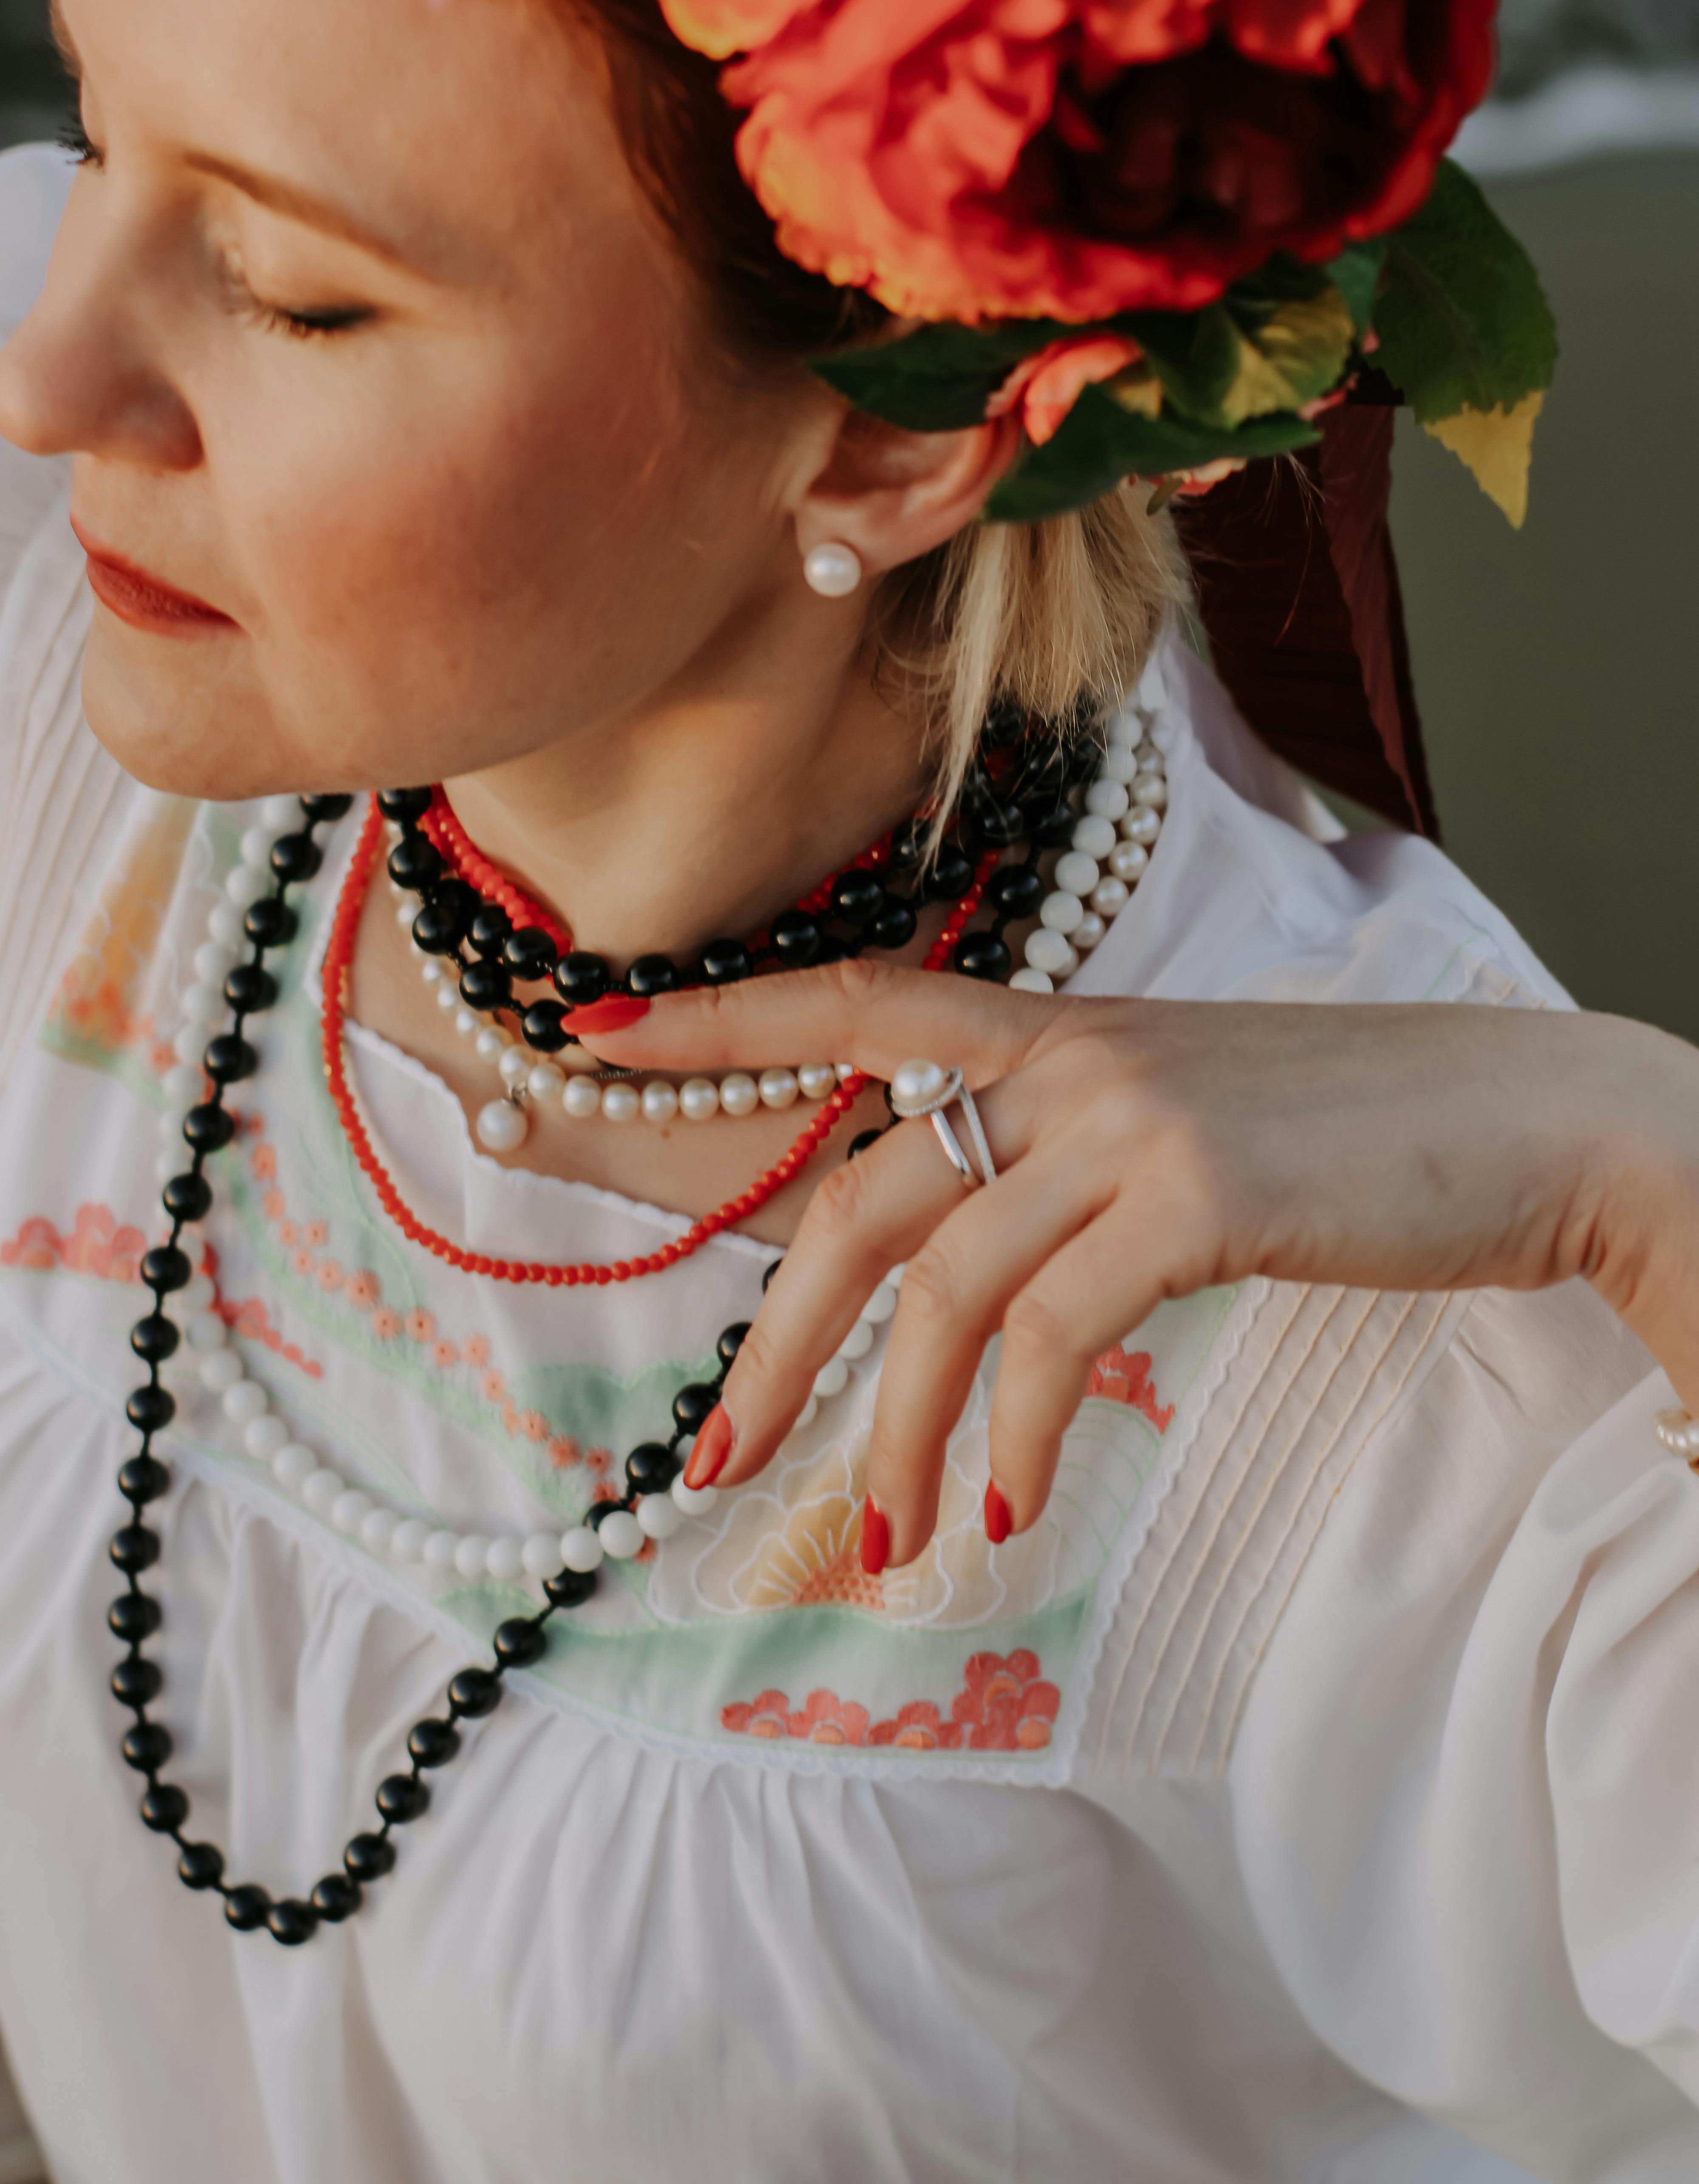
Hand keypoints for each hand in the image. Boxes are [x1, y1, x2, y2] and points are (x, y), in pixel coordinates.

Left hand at [620, 965, 1698, 1569]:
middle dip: (777, 1341)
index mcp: (1060, 1032)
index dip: (720, 1021)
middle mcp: (1075, 1060)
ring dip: (904, 1435)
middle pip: (864, 1197)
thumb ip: (1071, 1168)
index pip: (855, 1001)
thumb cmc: (1358, 1142)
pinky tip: (1015, 1508)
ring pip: (948, 1288)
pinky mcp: (1196, 1193)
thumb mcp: (1186, 1123)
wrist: (1530, 1125)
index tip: (593, 1033)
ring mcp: (1132, 1119)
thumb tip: (979, 1288)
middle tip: (717, 1461)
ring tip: (896, 1546)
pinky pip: (1055, 1331)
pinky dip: (1017, 1430)